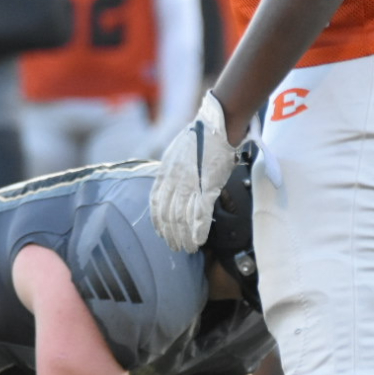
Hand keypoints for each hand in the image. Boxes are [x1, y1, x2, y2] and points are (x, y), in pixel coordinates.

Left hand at [150, 90, 239, 253]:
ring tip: (188, 248)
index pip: (156, 203)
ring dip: (184, 236)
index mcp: (164, 173)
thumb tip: (172, 188)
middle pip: (168, 215)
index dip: (158, 221)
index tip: (160, 233)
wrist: (217, 126)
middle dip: (171, 234)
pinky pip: (200, 213)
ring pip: (182, 217)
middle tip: (176, 247)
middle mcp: (173, 181)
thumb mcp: (176, 154)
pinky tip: (199, 240)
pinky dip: (199, 230)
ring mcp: (189, 184)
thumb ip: (172, 172)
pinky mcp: (207, 186)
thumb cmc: (200, 138)